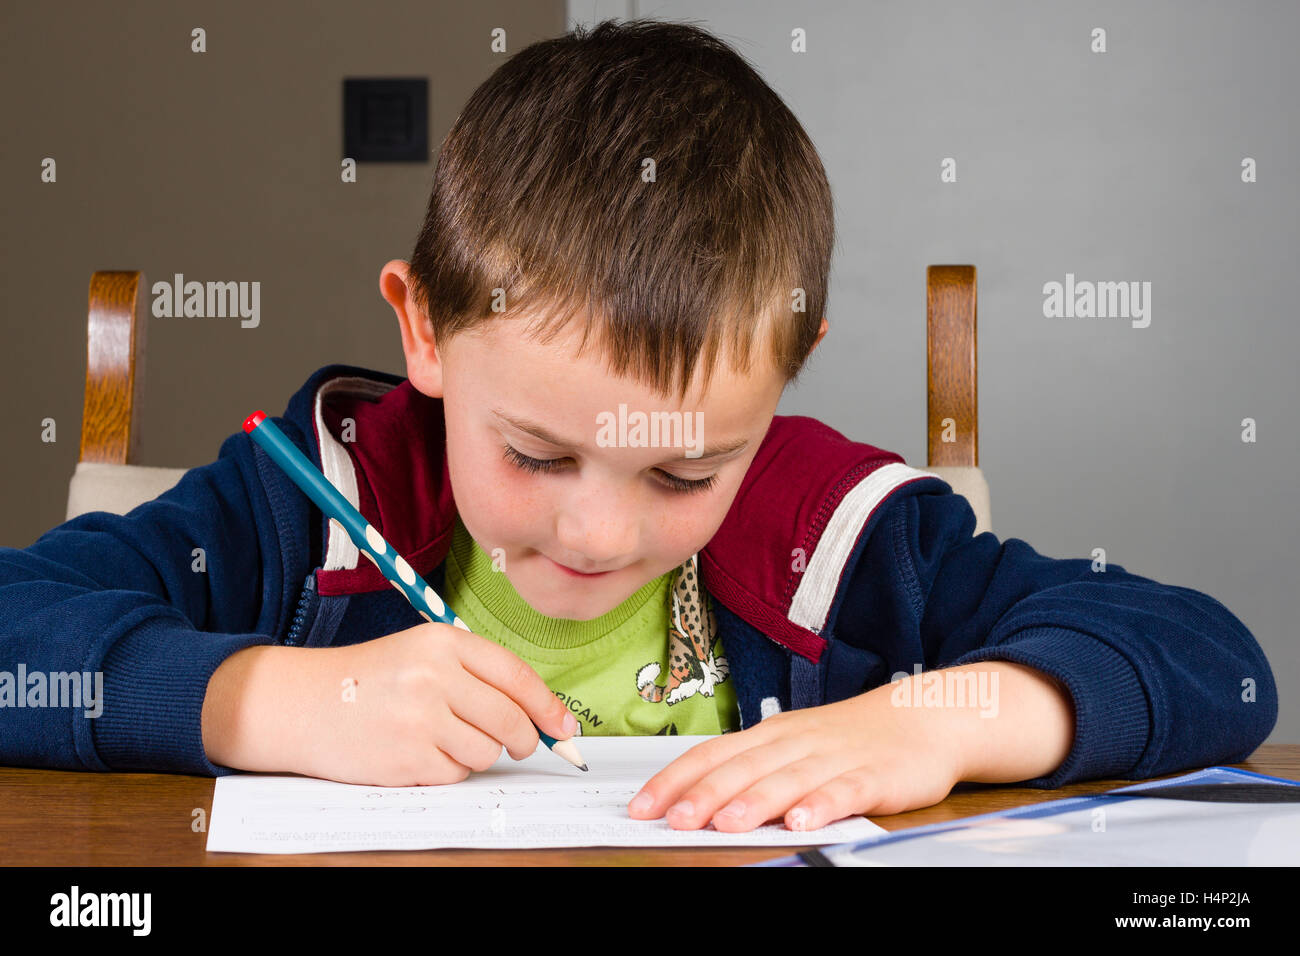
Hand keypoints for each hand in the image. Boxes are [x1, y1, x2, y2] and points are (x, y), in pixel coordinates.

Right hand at [203, 622, 577, 785]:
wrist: (304, 703)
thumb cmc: (372, 679)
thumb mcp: (424, 653)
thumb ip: (479, 675)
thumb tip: (543, 716)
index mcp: (443, 642)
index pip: (516, 676)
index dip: (549, 706)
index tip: (565, 727)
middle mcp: (433, 676)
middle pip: (511, 720)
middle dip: (524, 739)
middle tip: (517, 744)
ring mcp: (419, 719)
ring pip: (487, 752)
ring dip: (478, 754)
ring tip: (445, 738)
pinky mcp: (406, 757)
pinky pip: (456, 774)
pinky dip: (449, 770)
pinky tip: (421, 752)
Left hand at [625, 684, 964, 831]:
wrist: (924, 719)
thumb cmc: (849, 738)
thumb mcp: (793, 746)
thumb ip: (750, 770)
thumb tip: (693, 799)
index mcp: (770, 735)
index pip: (712, 754)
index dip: (675, 780)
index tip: (642, 806)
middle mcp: (796, 743)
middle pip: (743, 768)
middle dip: (705, 795)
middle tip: (673, 821)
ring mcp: (835, 758)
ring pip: (788, 779)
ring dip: (754, 802)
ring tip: (725, 824)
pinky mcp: (874, 777)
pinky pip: (844, 791)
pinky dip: (821, 804)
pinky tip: (801, 821)